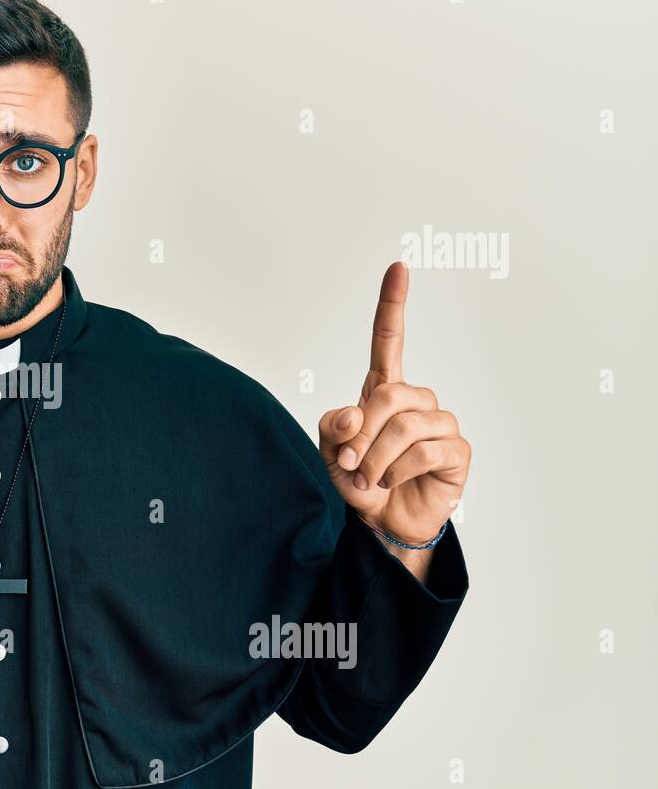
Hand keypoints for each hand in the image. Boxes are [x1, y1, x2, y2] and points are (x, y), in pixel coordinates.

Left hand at [317, 262, 470, 545]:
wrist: (382, 520)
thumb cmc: (360, 479)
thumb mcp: (332, 453)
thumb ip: (333, 428)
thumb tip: (355, 417)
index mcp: (383, 391)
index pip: (389, 341)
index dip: (392, 306)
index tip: (399, 267)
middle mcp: (416, 401)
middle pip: (389, 395)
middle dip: (362, 435)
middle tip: (351, 463)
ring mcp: (440, 424)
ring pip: (406, 426)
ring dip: (377, 459)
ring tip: (371, 477)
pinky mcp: (457, 450)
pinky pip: (425, 451)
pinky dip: (398, 472)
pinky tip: (395, 482)